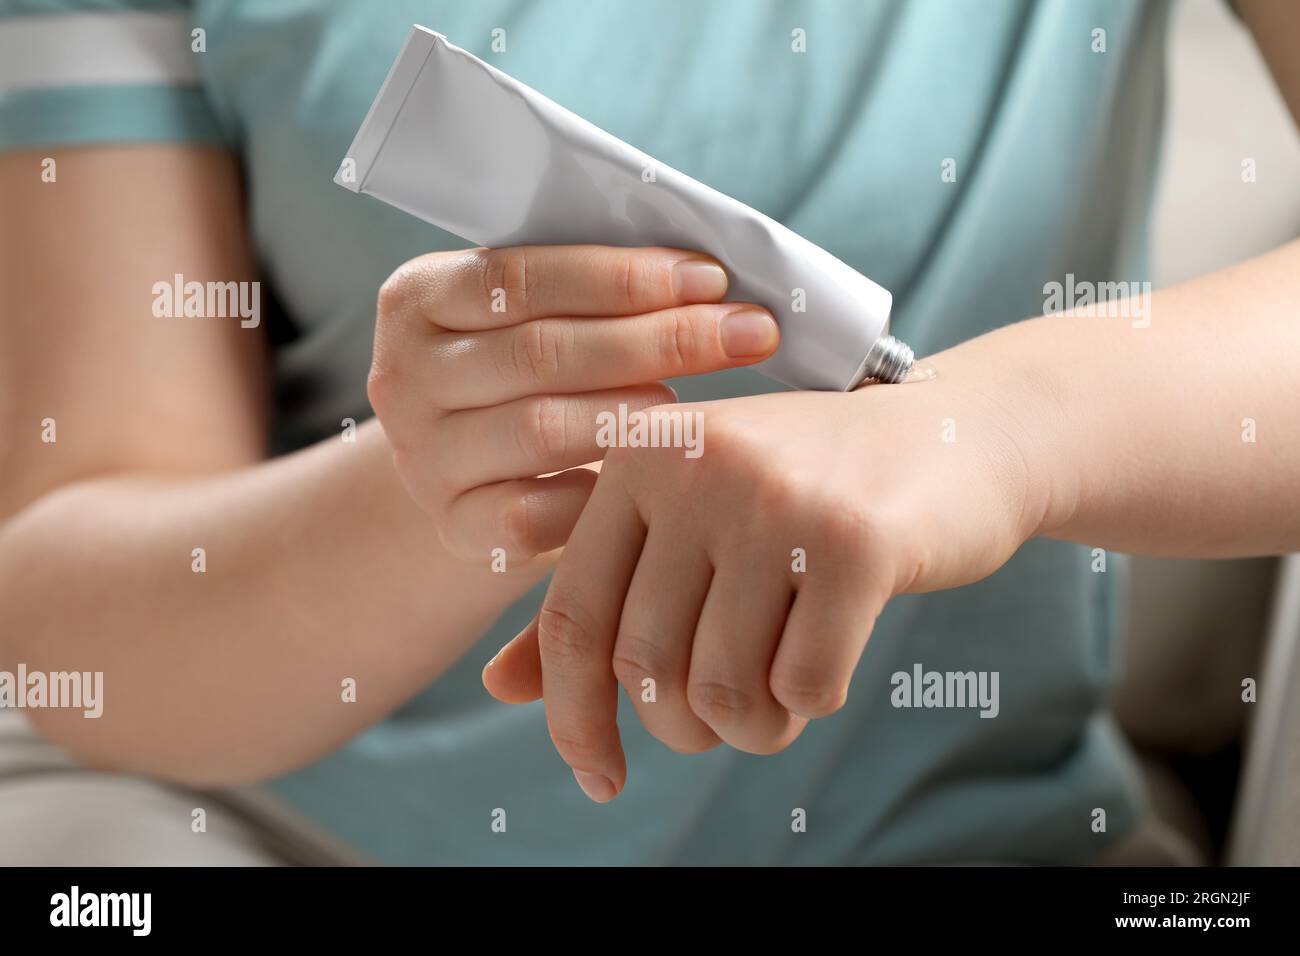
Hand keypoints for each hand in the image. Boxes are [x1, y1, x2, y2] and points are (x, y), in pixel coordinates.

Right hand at [367, 245, 778, 564]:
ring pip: (540, 430)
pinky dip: (598, 496)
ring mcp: (424, 458)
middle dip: (659, 339)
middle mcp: (405, 376)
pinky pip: (533, 515)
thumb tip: (706, 277)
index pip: (521, 275)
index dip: (622, 277)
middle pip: (541, 353)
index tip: (710, 277)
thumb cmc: (526, 369)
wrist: (468, 462)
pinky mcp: (455, 526)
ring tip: (701, 406)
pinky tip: (646, 480)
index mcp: (419, 297)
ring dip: (636, 414)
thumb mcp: (533, 312)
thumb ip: (590, 287)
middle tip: (747, 333)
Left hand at [482, 359, 1054, 800]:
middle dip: (683, 727)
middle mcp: (699, 466)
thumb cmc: (808, 492)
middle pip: (645, 666)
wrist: (957, 438)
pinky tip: (828, 662)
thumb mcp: (693, 523)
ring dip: (751, 726)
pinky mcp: (857, 542)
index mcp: (641, 456)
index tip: (597, 777)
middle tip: (731, 717)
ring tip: (780, 696)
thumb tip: (503, 688)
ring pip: (720, 689)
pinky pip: (804, 687)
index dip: (573, 716)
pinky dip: (812, 702)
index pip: (574, 616)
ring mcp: (777, 499)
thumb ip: (602, 595)